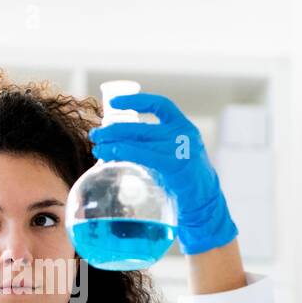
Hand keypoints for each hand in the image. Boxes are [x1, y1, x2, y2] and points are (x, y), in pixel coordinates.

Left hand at [89, 93, 237, 254]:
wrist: (205, 202)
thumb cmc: (183, 179)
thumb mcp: (173, 154)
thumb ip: (153, 145)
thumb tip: (118, 141)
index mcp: (184, 126)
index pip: (160, 105)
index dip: (136, 100)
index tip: (115, 102)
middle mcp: (184, 134)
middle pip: (142, 126)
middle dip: (115, 129)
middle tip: (96, 133)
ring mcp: (181, 149)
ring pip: (139, 140)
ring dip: (114, 143)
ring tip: (98, 147)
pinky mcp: (175, 166)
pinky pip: (143, 156)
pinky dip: (123, 153)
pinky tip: (110, 156)